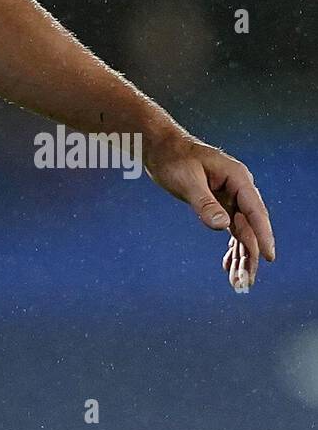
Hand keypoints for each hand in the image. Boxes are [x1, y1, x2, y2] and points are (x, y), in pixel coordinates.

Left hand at [144, 132, 274, 291]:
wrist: (159, 146)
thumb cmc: (173, 157)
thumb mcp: (186, 180)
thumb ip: (204, 202)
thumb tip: (223, 225)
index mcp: (237, 177)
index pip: (255, 210)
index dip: (263, 235)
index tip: (268, 257)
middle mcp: (239, 188)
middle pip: (250, 226)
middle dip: (250, 255)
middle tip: (245, 283)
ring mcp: (231, 196)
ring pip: (242, 231)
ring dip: (241, 256)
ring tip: (238, 283)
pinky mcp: (220, 203)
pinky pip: (232, 229)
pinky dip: (231, 247)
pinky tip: (228, 266)